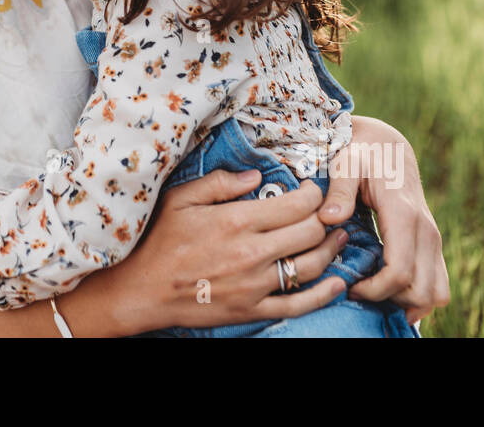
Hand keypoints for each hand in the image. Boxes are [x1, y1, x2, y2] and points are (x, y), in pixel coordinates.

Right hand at [109, 169, 350, 331]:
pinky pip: (298, 303)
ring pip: (311, 265)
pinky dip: (323, 294)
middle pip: (310, 232)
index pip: (295, 204)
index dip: (313, 193)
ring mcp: (255, 285)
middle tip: (328, 211)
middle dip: (325, 218)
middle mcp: (253, 253)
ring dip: (332, 250)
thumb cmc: (158, 240)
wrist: (143, 290)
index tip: (313, 188)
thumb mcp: (181, 199)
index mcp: (237, 221)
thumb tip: (256, 174)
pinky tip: (337, 283)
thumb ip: (220, 183)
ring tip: (340, 238)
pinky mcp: (253, 310)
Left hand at [319, 116, 449, 324]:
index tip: (351, 287)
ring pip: (437, 292)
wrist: (386, 143)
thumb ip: (338, 191)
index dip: (376, 289)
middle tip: (360, 291)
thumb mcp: (344, 164)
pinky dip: (417, 293)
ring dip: (409, 302)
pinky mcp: (432, 242)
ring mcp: (433, 237)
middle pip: (422, 290)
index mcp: (404, 215)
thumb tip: (329, 219)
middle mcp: (426, 230)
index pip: (401, 272)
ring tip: (375, 292)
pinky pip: (437, 282)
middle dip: (392, 301)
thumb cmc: (360, 153)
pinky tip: (389, 288)